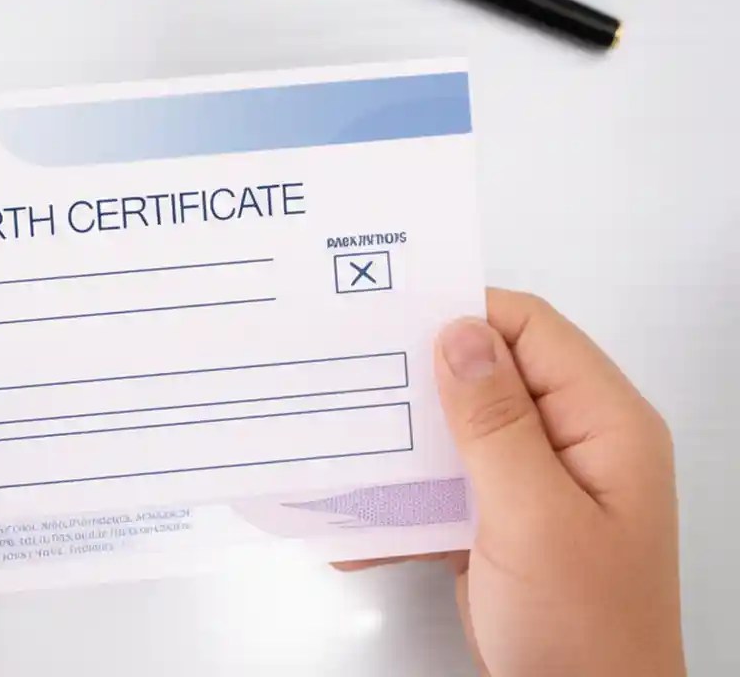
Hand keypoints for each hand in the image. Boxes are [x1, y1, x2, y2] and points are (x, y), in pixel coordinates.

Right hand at [339, 290, 684, 675]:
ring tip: (339, 441)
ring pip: (458, 432)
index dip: (464, 313)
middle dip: (418, 377)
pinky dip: (402, 501)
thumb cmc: (584, 630)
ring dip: (401, 442)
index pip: (531, 331)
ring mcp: (536, 486)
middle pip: (489, 377)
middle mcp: (574, 444)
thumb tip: (460, 334)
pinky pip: (446, 488)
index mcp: (604, 425)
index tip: (390, 313)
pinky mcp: (503, 524)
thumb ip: (496, 424)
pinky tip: (357, 519)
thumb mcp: (536, 519)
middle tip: (349, 372)